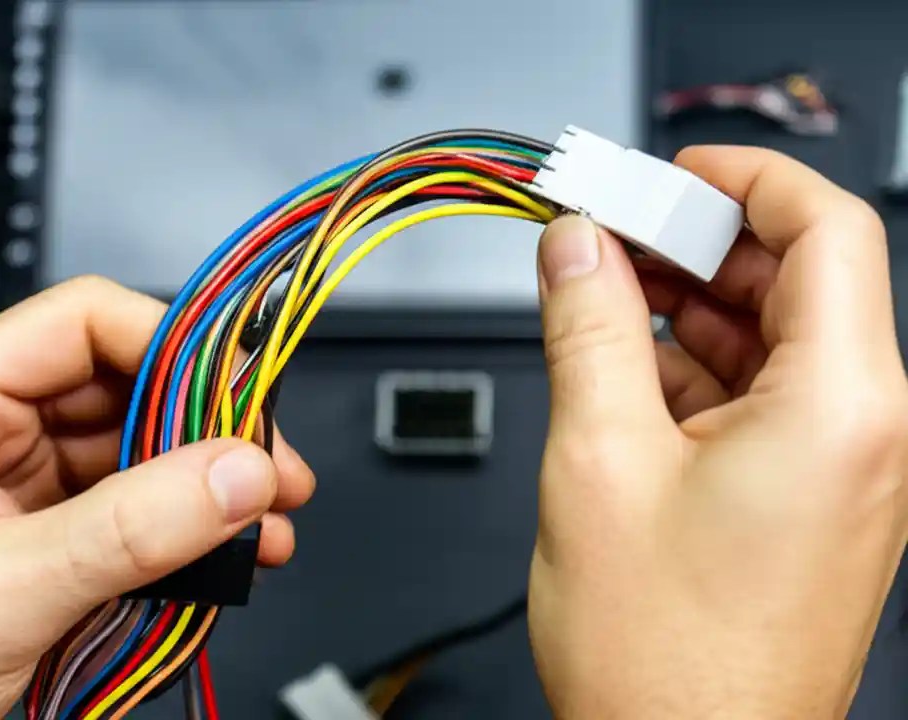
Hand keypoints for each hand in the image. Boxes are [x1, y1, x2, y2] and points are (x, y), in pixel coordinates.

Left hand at [0, 276, 313, 719]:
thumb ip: (127, 530)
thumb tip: (234, 474)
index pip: (82, 322)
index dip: (174, 345)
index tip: (241, 395)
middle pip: (123, 389)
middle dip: (204, 434)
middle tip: (269, 476)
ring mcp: (9, 486)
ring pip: (133, 457)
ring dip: (200, 495)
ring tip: (257, 533)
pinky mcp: (33, 539)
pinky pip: (124, 517)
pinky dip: (175, 542)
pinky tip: (212, 565)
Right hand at [529, 148, 907, 717]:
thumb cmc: (666, 659)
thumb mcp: (598, 458)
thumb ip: (587, 328)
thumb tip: (574, 247)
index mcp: (843, 406)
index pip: (825, 228)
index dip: (743, 178)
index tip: (668, 171)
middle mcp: (868, 433)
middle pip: (797, 279)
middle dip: (697, 242)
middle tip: (605, 231)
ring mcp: (843, 471)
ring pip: (774, 339)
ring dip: (688, 306)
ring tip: (596, 295)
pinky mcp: (809, 502)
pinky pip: (762, 398)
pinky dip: (694, 368)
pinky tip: (620, 363)